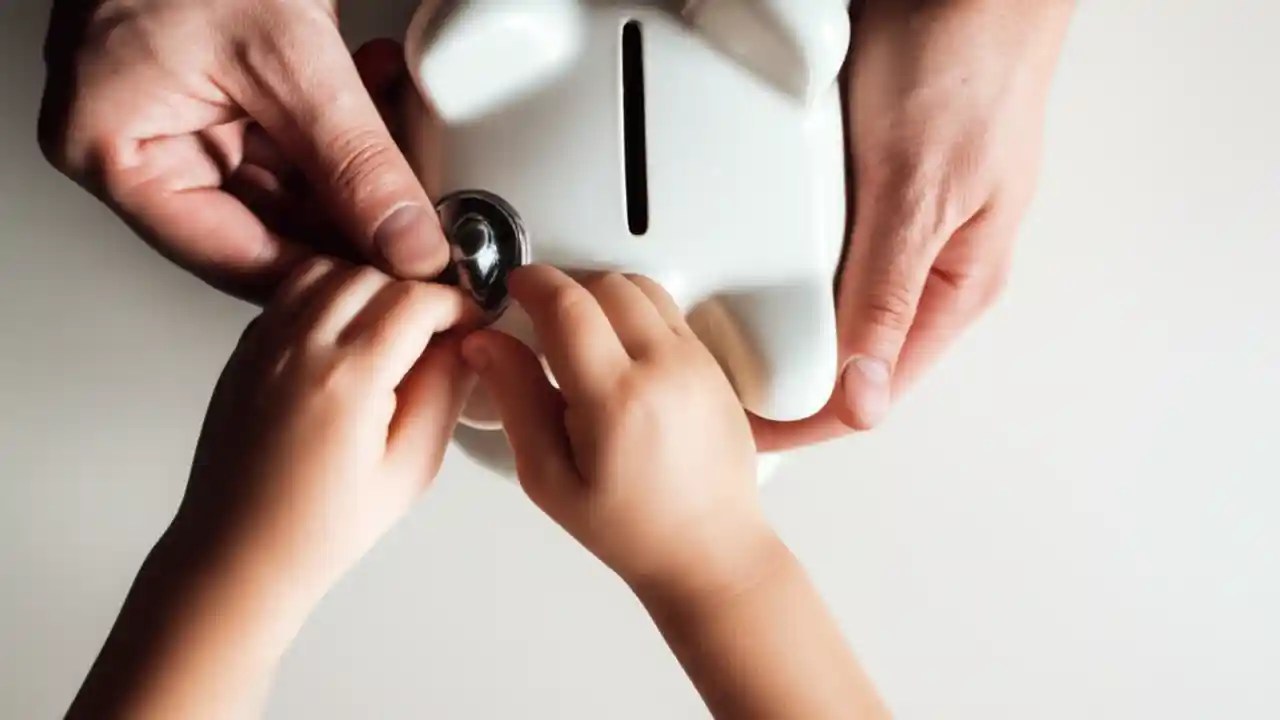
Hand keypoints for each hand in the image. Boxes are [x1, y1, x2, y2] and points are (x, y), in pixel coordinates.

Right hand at [39, 0, 447, 301]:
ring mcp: (186, 120)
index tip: (396, 286)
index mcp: (116, 153)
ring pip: (293, 187)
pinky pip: (296, 139)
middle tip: (425, 231)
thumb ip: (352, 159)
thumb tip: (405, 244)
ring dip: (362, 170)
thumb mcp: (285, 56)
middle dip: (354, 223)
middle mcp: (145, 148)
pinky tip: (387, 100)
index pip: (234, 257)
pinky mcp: (228, 93)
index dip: (322, 278)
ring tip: (415, 156)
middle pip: (269, 228)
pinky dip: (348, 127)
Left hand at [174, 258, 474, 601]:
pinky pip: (291, 293)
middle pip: (374, 274)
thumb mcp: (410, 468)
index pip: (417, 300)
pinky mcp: (243, 352)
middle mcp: (299, 348)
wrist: (237, 553)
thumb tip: (465, 345)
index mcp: (348, 379)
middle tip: (437, 330)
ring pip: (329, 270)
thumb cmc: (322, 528)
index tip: (470, 326)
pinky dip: (327, 295)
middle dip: (416, 292)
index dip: (456, 306)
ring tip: (391, 329)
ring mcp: (264, 345)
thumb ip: (444, 394)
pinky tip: (347, 337)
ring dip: (370, 286)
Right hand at [462, 267, 775, 597]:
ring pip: (642, 288)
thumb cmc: (630, 529)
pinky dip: (636, 314)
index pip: (568, 305)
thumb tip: (484, 342)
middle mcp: (665, 370)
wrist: (709, 550)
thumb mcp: (549, 477)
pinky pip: (670, 312)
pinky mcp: (715, 366)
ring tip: (578, 334)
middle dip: (564, 289)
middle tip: (539, 318)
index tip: (513, 288)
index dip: (532, 284)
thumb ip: (515, 399)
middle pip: (605, 284)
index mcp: (617, 399)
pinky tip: (616, 352)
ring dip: (602, 295)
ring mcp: (697, 364)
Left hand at [755, 0, 1074, 448]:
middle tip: (720, 402)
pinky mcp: (870, 187)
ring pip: (831, 307)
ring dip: (781, 332)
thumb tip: (866, 397)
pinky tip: (751, 280)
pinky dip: (782, 276)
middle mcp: (927, 265)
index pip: (873, 386)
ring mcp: (897, 226)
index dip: (806, 421)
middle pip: (849, 355)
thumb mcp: (919, 192)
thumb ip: (888, 295)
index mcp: (956, 285)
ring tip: (726, 356)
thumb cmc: (968, 69)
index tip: (748, 439)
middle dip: (787, 385)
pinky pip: (820, 253)